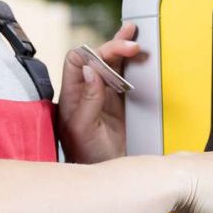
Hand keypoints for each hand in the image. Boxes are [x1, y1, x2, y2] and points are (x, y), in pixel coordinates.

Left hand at [55, 23, 141, 164]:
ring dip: (123, 49)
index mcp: (72, 95)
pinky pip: (125, 77)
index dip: (93, 54)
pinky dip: (133, 64)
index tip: (111, 57)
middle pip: (97, 57)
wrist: (104, 176)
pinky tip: (139, 55)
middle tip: (132, 44)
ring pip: (112, 64)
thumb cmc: (86, 158)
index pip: (77, 61)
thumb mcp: (83, 130)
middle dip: (113, 46)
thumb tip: (90, 71)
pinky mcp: (119, 103)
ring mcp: (104, 96)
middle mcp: (86, 91)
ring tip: (134, 36)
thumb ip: (87, 101)